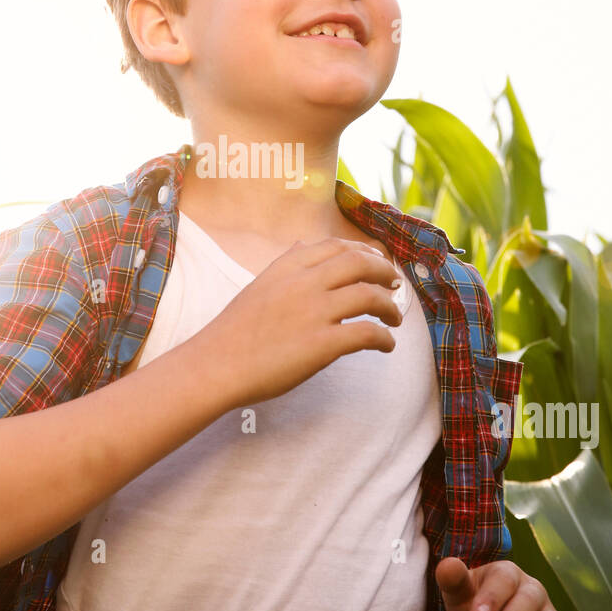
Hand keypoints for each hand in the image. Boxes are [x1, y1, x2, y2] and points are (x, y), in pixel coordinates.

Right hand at [203, 237, 402, 406]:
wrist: (216, 365)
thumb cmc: (235, 332)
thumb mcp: (258, 285)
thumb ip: (285, 265)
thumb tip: (303, 245)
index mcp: (287, 268)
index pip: (336, 246)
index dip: (363, 251)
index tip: (376, 262)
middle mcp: (303, 283)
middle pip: (360, 263)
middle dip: (384, 271)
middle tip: (394, 285)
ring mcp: (314, 312)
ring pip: (370, 295)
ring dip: (390, 307)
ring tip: (394, 319)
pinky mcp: (322, 344)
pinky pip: (367, 333)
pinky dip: (384, 338)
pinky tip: (386, 345)